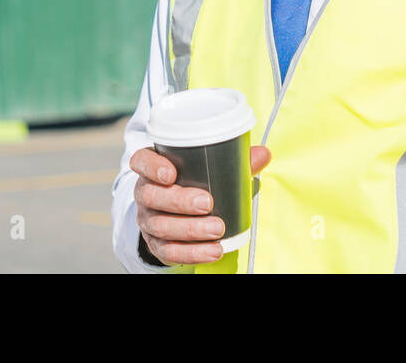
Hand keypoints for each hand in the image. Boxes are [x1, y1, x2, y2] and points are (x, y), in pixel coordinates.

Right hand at [131, 144, 271, 265]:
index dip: (152, 167)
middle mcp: (145, 193)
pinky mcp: (156, 244)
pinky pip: (169, 251)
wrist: (176, 214)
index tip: (170, 173)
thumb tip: (263, 154)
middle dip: (180, 200)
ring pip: (161, 226)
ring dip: (190, 229)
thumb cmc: (192, 183)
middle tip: (207, 203)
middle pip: (152, 196)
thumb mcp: (207, 169)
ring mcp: (148, 220)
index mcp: (152, 168)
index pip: (141, 161)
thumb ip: (233, 161)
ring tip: (217, 229)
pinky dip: (192, 252)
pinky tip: (213, 251)